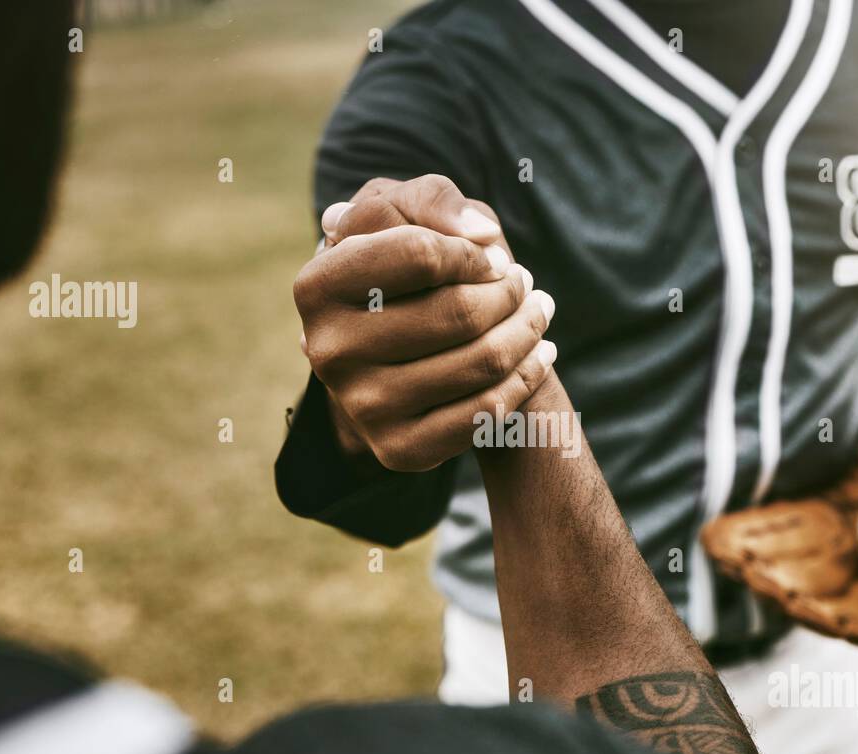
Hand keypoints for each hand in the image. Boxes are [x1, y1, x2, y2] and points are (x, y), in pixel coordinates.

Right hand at [294, 175, 556, 471]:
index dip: (474, 252)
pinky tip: (540, 352)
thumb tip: (482, 235)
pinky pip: (487, 412)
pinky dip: (527, 375)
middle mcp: (328, 351)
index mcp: (316, 286)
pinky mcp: (399, 450)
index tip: (491, 257)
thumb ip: (432, 199)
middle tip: (524, 282)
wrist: (393, 351)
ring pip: (482, 361)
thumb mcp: (403, 212)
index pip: (421, 252)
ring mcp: (362, 407)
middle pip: (460, 311)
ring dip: (530, 328)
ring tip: (539, 309)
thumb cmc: (402, 267)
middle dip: (510, 290)